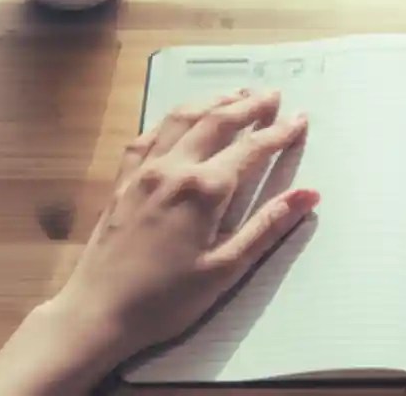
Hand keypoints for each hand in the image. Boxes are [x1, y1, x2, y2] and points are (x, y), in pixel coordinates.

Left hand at [0, 89, 317, 395]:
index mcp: (204, 190)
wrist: (97, 312)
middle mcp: (174, 168)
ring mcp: (144, 171)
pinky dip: (172, 120)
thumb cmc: (166, 300)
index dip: (280, 132)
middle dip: (248, 105)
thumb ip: (267, 226)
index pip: (251, 149)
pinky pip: (149, 136)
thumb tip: (309, 194)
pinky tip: (180, 119)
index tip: (301, 118)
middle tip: (272, 94)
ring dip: (212, 102)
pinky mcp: (122, 180)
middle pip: (217, 122)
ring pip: (181, 119)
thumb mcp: (225, 269)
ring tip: (234, 94)